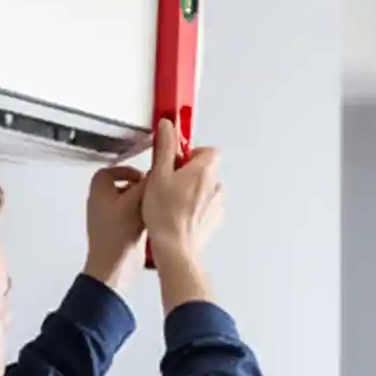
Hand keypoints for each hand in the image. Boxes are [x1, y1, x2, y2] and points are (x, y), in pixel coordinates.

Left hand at [83, 165, 146, 289]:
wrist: (115, 266)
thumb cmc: (115, 236)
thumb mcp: (134, 201)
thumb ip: (146, 183)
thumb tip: (156, 172)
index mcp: (99, 190)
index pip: (113, 170)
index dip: (129, 170)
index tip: (144, 174)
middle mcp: (103, 201)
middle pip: (124, 185)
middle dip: (141, 186)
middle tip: (152, 189)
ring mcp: (112, 217)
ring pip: (131, 200)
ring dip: (144, 201)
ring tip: (154, 205)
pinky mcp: (121, 229)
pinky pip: (135, 215)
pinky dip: (145, 215)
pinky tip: (152, 220)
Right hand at [142, 118, 222, 263]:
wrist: (175, 248)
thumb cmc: (166, 215)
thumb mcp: (159, 174)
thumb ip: (165, 147)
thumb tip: (167, 127)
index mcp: (204, 170)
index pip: (207, 149)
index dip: (190, 151)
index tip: (176, 158)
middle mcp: (216, 185)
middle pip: (206, 168)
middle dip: (188, 171)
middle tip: (169, 180)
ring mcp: (217, 204)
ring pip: (206, 187)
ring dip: (192, 189)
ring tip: (171, 199)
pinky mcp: (214, 220)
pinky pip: (206, 205)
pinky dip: (195, 206)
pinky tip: (177, 212)